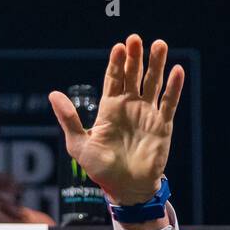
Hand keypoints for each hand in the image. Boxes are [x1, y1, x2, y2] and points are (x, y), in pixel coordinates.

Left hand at [48, 34, 183, 205]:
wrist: (126, 189)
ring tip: (159, 45)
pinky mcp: (162, 125)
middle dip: (135, 57)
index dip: (116, 63)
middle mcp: (129, 107)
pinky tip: (177, 70)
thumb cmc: (101, 170)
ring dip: (156, 65)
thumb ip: (69, 119)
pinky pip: (168, 103)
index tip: (119, 46)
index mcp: (109, 108)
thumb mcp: (79, 145)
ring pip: (153, 84)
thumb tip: (53, 94)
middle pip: (133, 75)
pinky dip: (173, 87)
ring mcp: (147, 114)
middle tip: (136, 39)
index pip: (113, 78)